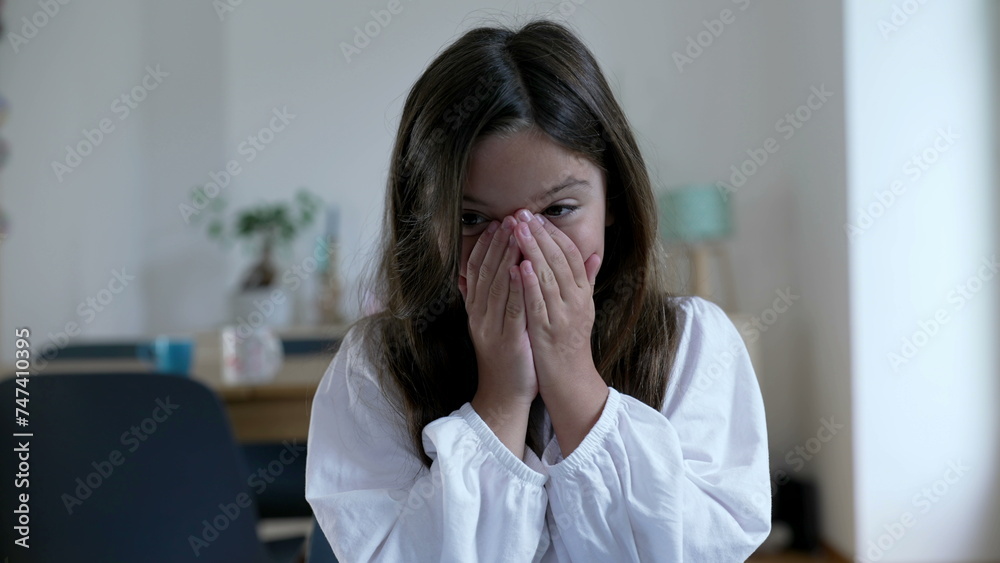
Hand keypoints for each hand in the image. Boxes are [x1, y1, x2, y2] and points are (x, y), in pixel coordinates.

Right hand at [460, 216, 537, 407]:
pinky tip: (520, 269)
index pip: (477, 270)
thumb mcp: (492, 326)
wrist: (503, 396)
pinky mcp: (507, 341)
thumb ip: (486, 301)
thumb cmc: (505, 359)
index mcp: (477, 310)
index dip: (485, 246)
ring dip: (506, 257)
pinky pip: (511, 309)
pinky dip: (515, 288)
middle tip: (508, 219)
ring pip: (496, 286)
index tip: (497, 224)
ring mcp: (491, 328)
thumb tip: (474, 278)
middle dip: (497, 243)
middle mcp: (480, 316)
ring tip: (515, 234)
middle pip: (485, 272)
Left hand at [511, 210, 601, 392]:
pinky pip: (538, 303)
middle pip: (559, 260)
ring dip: (532, 250)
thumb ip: (587, 281)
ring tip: (518, 229)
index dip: (554, 234)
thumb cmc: (572, 344)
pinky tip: (519, 265)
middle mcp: (576, 301)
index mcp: (584, 294)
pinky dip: (530, 283)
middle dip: (540, 234)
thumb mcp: (584, 309)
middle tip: (522, 213)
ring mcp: (563, 316)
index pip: (571, 255)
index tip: (537, 216)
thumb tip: (595, 255)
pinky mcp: (548, 331)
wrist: (571, 381)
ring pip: (548, 276)